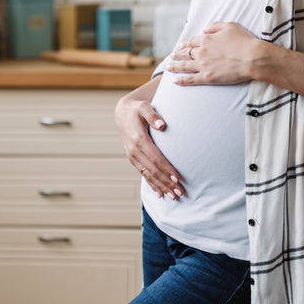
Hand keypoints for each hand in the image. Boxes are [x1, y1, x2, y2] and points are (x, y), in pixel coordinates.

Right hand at [115, 80, 184, 199]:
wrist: (123, 114)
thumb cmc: (137, 109)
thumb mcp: (144, 107)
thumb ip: (152, 115)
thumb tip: (162, 125)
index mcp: (139, 139)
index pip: (155, 158)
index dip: (166, 168)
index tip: (178, 177)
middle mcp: (134, 151)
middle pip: (153, 170)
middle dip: (167, 182)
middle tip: (180, 192)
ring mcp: (133, 157)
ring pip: (149, 175)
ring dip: (161, 186)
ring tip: (174, 196)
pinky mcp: (134, 160)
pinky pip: (143, 174)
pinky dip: (152, 184)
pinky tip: (160, 193)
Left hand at [166, 21, 262, 85]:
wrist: (252, 58)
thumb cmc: (244, 41)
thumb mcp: (230, 26)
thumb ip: (215, 26)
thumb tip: (205, 29)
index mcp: (207, 40)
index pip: (193, 41)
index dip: (186, 44)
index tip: (182, 46)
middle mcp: (202, 52)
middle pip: (186, 53)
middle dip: (177, 55)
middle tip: (172, 56)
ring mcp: (203, 65)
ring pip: (184, 66)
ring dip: (175, 66)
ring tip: (168, 67)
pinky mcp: (207, 77)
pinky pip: (190, 79)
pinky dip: (181, 80)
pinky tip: (174, 81)